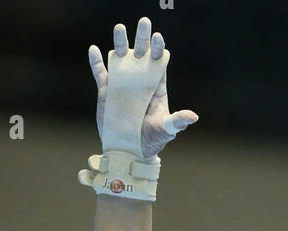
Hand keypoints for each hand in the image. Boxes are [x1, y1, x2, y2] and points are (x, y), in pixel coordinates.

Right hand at [88, 17, 197, 160]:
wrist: (129, 151)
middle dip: (142, 38)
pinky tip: (94, 50)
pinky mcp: (107, 91)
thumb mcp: (165, 130)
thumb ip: (177, 121)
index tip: (158, 38)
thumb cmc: (151, 141)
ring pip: (121, 58)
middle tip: (144, 22)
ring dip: (119, 43)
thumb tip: (193, 117)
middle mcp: (139, 81)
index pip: (158, 63)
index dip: (158, 50)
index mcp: (155, 87)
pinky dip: (96, 62)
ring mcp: (122, 84)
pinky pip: (100, 73)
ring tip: (119, 29)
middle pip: (141, 54)